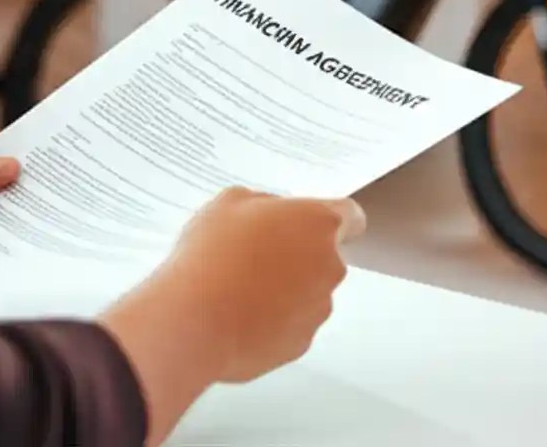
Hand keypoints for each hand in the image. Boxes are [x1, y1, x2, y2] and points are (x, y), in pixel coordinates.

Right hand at [100, 187, 365, 444]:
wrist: (195, 320)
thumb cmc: (213, 253)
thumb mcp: (229, 202)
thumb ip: (263, 203)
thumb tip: (270, 216)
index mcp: (318, 223)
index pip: (350, 216)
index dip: (326, 219)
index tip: (305, 225)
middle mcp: (330, 266)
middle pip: (324, 257)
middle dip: (296, 256)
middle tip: (253, 256)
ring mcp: (318, 308)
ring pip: (309, 294)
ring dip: (285, 290)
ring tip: (239, 290)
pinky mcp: (302, 343)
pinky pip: (292, 325)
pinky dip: (273, 322)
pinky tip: (239, 316)